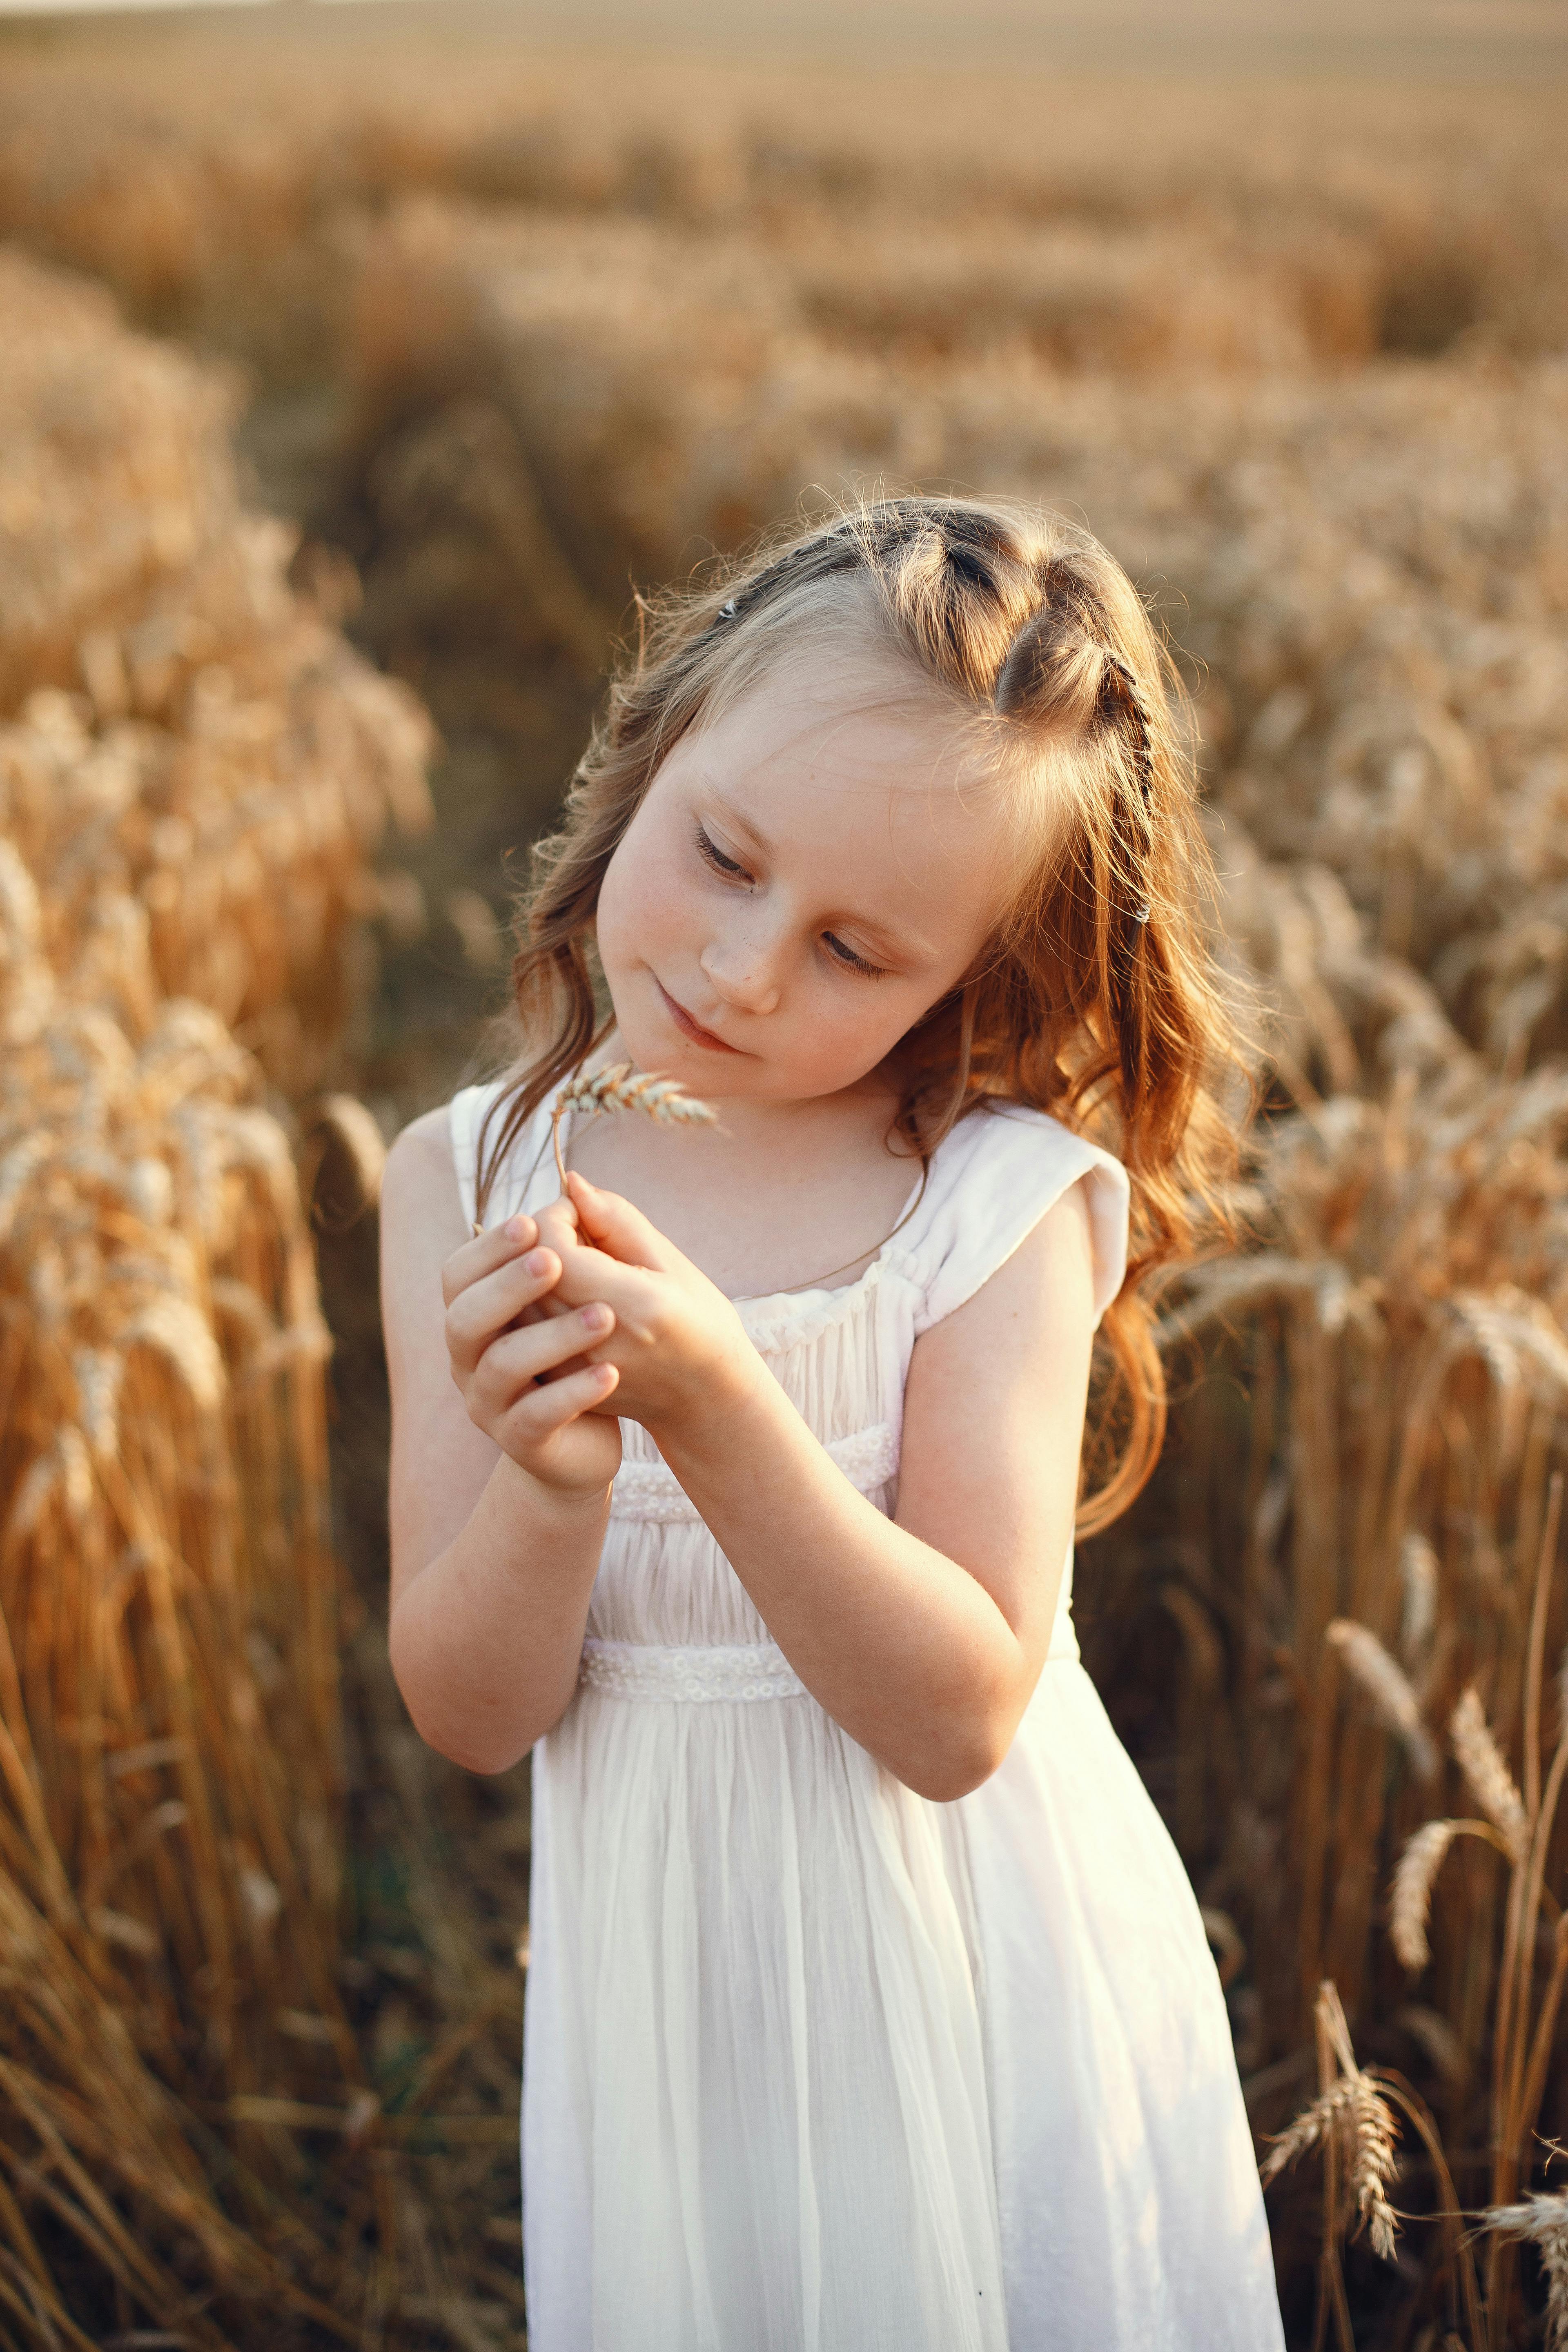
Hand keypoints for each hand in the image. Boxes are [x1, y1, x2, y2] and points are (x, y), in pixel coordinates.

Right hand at [441, 1214, 622, 1496]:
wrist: (590, 1437)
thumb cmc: (582, 1351)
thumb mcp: (585, 1293)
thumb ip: (582, 1242)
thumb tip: (573, 1182)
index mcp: (476, 1315)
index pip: (457, 1275)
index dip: (488, 1248)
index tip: (533, 1222)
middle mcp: (468, 1359)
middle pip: (464, 1318)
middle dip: (506, 1286)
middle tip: (553, 1260)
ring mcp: (489, 1404)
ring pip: (503, 1366)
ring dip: (552, 1337)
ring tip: (605, 1317)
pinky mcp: (521, 1441)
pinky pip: (536, 1416)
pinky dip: (573, 1393)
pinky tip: (610, 1372)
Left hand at [527, 1173, 759, 1437]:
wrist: (706, 1398)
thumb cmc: (699, 1321)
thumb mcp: (670, 1263)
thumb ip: (617, 1220)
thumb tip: (570, 1183)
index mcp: (633, 1306)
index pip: (549, 1248)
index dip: (554, 1218)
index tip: (580, 1213)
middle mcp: (595, 1343)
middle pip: (524, 1275)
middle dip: (538, 1241)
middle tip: (576, 1237)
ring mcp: (571, 1371)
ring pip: (514, 1305)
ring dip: (529, 1274)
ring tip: (571, 1269)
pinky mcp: (557, 1387)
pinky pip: (517, 1334)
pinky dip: (529, 1305)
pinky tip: (563, 1299)